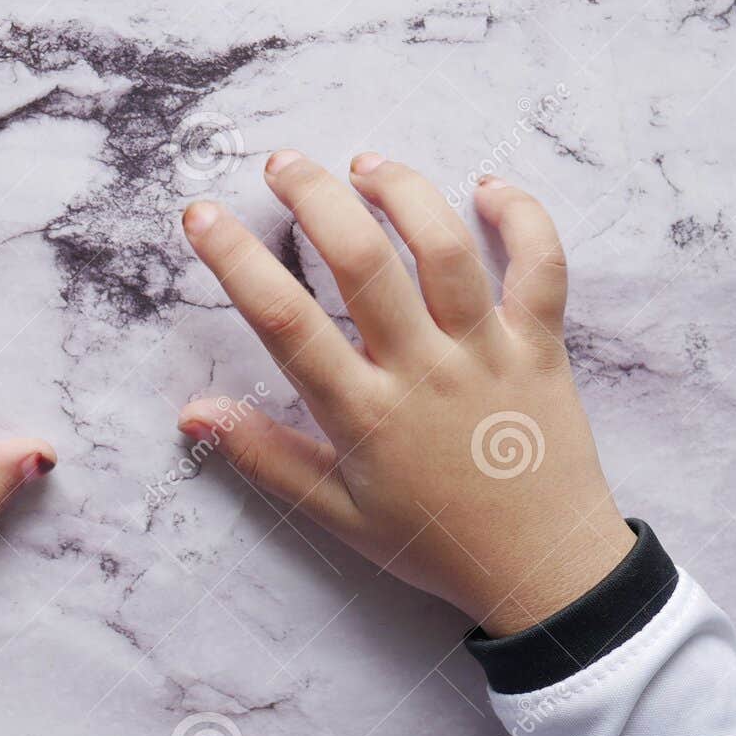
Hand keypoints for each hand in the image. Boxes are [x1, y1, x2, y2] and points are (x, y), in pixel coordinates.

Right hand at [178, 151, 632, 635]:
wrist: (544, 573)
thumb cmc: (434, 541)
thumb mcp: (336, 513)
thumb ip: (264, 457)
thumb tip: (191, 413)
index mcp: (365, 413)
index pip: (284, 321)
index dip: (235, 259)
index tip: (202, 216)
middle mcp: (423, 371)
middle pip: (362, 262)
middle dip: (314, 197)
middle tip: (282, 163)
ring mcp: (488, 353)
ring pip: (445, 248)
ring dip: (401, 191)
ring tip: (364, 164)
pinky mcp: (542, 346)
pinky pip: (542, 267)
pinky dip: (521, 217)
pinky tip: (486, 188)